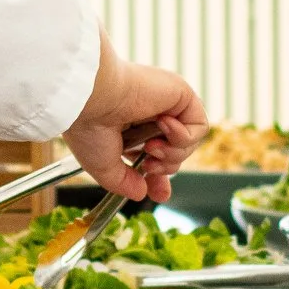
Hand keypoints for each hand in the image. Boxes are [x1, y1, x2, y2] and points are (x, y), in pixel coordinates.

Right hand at [64, 36, 207, 201]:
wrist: (91, 98)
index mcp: (130, 130)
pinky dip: (185, 136)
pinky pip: (199, 127)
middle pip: (175, 154)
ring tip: (151, 147)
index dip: (160, 178)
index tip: (159, 195)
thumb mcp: (103, 166)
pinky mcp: (181, 94)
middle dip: (166, 168)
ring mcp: (166, 105)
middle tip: (148, 165)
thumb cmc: (88, 125)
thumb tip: (142, 193)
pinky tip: (163, 126)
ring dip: (172, 154)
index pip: (155, 157)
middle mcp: (149, 116)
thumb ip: (124, 182)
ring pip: (188, 145)